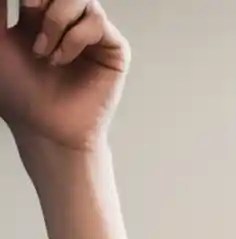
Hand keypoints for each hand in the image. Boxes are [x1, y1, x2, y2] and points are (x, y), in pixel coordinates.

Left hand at [0, 0, 128, 153]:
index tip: (23, 5)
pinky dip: (74, 39)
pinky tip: (62, 60)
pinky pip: (96, 22)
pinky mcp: (114, 48)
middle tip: (30, 9)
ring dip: (56, 20)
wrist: (44, 127)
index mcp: (38, 17)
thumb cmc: (18, 93)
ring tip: (44, 51)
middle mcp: (67, 22)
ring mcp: (92, 34)